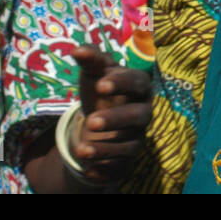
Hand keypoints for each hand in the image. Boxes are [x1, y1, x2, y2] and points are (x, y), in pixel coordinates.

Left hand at [67, 46, 151, 185]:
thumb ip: (90, 59)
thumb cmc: (101, 90)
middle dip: (116, 119)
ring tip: (81, 151)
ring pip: (130, 145)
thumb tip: (77, 50)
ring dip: (106, 149)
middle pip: (139, 116)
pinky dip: (104, 169)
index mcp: (138, 87)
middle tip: (90, 121)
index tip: (99, 86)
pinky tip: (87, 169)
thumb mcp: (95, 73)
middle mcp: (142, 112)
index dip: (121, 83)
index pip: (137, 82)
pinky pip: (121, 167)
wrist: (101, 120)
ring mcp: (137, 137)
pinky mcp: (128, 159)